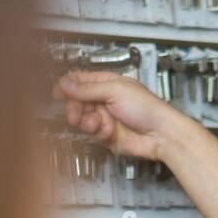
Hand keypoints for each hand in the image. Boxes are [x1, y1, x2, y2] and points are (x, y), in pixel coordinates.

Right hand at [52, 70, 179, 159]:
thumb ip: (88, 89)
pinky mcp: (109, 136)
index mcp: (107, 84)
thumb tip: (65, 83)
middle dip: (75, 109)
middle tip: (75, 115)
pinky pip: (95, 135)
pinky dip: (100, 134)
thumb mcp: (115, 90)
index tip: (56, 94)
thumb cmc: (148, 109)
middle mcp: (106, 100)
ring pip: (84, 121)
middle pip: (78, 103)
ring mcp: (107, 119)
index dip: (66, 87)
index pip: (79, 81)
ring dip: (89, 123)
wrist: (162, 135)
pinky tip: (111, 132)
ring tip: (98, 124)